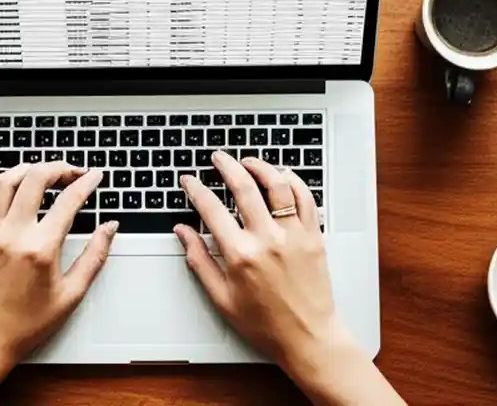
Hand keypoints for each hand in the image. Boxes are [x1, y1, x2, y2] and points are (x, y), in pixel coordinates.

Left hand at [0, 161, 116, 405]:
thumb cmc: (25, 324)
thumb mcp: (71, 295)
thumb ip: (94, 257)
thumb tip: (109, 228)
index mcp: (40, 249)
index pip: (68, 201)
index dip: (86, 183)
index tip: (94, 176)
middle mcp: (12, 235)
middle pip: (36, 179)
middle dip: (59, 167)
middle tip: (71, 171)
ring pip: (5, 180)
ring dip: (27, 169)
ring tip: (42, 171)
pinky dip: (0, 184)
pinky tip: (12, 186)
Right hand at [175, 151, 339, 367]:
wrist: (308, 337)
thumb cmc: (265, 324)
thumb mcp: (221, 297)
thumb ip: (199, 260)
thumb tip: (182, 233)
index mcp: (241, 255)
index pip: (211, 209)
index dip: (195, 189)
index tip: (189, 181)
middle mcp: (267, 240)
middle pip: (244, 186)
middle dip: (226, 165)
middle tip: (218, 158)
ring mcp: (293, 235)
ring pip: (278, 185)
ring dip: (261, 167)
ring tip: (248, 162)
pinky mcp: (314, 236)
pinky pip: (305, 198)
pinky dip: (293, 181)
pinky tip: (282, 177)